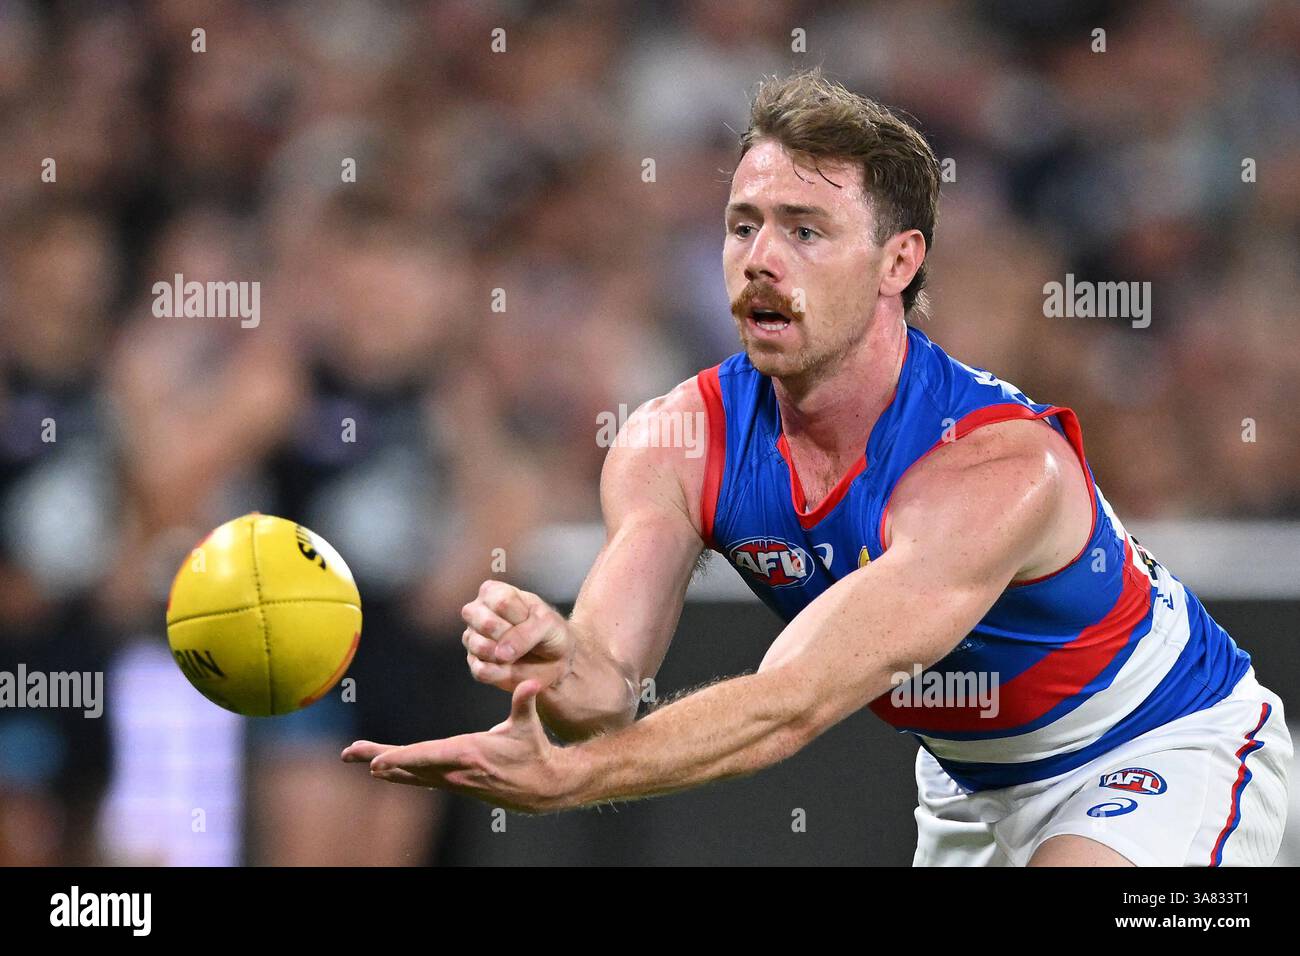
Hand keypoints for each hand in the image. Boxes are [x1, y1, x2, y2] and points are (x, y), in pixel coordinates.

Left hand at [340, 681, 578, 813]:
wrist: (541, 787)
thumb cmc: (533, 751)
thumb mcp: (528, 726)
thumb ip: (525, 703)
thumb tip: (531, 684)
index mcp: (468, 754)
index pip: (427, 757)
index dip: (400, 759)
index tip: (375, 763)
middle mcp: (455, 771)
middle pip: (408, 765)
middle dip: (377, 758)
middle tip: (348, 753)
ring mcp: (452, 780)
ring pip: (409, 773)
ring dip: (382, 763)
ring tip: (355, 756)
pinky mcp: (454, 783)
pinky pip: (419, 778)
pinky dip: (399, 771)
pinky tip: (384, 769)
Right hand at [460, 580, 573, 693]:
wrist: (557, 657)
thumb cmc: (549, 631)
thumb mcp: (547, 623)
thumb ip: (525, 633)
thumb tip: (500, 654)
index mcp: (492, 592)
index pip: (502, 602)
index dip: (521, 616)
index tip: (531, 619)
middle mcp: (476, 612)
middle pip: (486, 624)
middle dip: (512, 635)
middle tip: (524, 637)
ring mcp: (472, 637)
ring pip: (480, 647)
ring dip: (505, 655)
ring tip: (518, 652)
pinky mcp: (475, 663)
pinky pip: (481, 671)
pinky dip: (501, 672)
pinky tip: (510, 666)